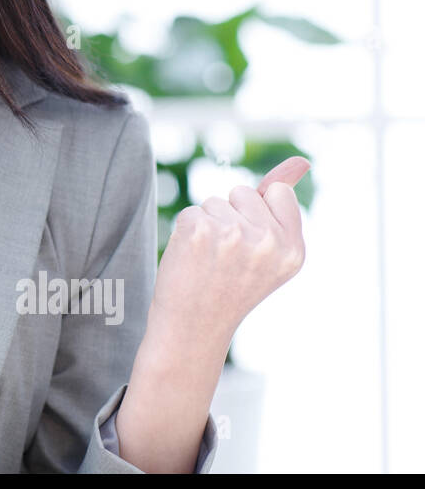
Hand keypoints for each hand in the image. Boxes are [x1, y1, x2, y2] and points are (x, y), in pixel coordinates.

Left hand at [147, 156, 309, 353]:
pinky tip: (191, 260)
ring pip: (214, 201)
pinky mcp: (199, 229)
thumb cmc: (228, 287)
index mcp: (294, 249)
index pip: (279, 192)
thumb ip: (281, 205)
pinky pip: (191, 211)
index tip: (250, 246)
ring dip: (207, 225)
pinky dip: (186, 232)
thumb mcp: (268, 251)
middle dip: (230, 216)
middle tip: (226, 258)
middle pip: (242, 192)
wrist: (192, 327)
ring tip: (208, 262)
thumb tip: (302, 160)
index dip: (258, 213)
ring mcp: (233, 234)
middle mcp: (268, 241)